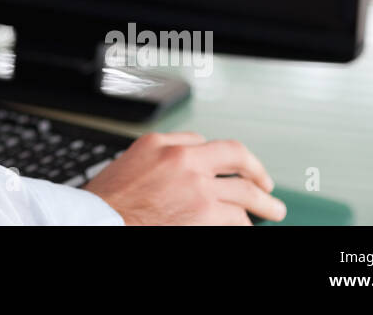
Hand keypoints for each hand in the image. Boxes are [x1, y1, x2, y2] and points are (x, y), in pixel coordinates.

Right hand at [82, 132, 286, 224]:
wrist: (100, 221)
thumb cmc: (111, 198)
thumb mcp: (133, 157)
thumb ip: (164, 150)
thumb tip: (193, 148)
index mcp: (166, 144)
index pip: (210, 144)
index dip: (231, 159)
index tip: (240, 169)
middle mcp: (186, 162)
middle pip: (238, 162)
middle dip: (259, 176)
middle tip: (268, 188)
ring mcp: (198, 190)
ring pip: (243, 195)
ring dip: (262, 205)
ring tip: (272, 212)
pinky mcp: (204, 217)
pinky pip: (236, 221)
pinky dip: (243, 225)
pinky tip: (245, 227)